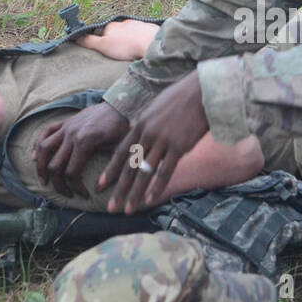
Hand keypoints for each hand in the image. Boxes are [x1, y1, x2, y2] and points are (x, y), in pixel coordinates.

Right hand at [31, 102, 129, 196]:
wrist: (121, 105)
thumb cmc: (122, 127)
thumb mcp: (120, 148)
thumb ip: (111, 168)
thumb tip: (99, 189)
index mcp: (84, 142)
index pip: (72, 172)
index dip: (76, 188)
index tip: (84, 195)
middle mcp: (71, 134)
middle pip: (55, 165)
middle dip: (58, 184)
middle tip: (66, 194)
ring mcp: (66, 127)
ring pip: (43, 149)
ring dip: (41, 167)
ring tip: (44, 180)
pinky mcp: (65, 122)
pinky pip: (46, 132)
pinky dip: (38, 145)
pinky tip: (34, 157)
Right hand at [74, 20, 160, 60]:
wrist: (152, 44)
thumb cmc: (127, 46)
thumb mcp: (103, 46)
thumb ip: (89, 41)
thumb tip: (76, 37)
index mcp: (111, 26)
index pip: (101, 32)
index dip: (100, 41)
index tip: (103, 49)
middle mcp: (124, 23)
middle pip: (116, 32)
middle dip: (116, 40)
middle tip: (118, 53)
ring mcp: (137, 24)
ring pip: (130, 33)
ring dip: (129, 40)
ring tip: (130, 51)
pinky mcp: (149, 29)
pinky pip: (142, 34)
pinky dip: (140, 40)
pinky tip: (142, 47)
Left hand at [99, 71, 208, 212]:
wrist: (200, 91)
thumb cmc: (181, 98)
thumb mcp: (156, 108)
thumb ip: (148, 124)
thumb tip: (144, 135)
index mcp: (140, 125)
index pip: (120, 152)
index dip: (110, 171)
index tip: (101, 185)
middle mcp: (147, 134)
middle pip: (130, 167)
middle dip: (119, 189)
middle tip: (111, 207)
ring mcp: (162, 141)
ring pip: (145, 172)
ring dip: (135, 194)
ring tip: (128, 209)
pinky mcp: (179, 146)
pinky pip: (165, 171)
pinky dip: (157, 187)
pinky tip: (150, 200)